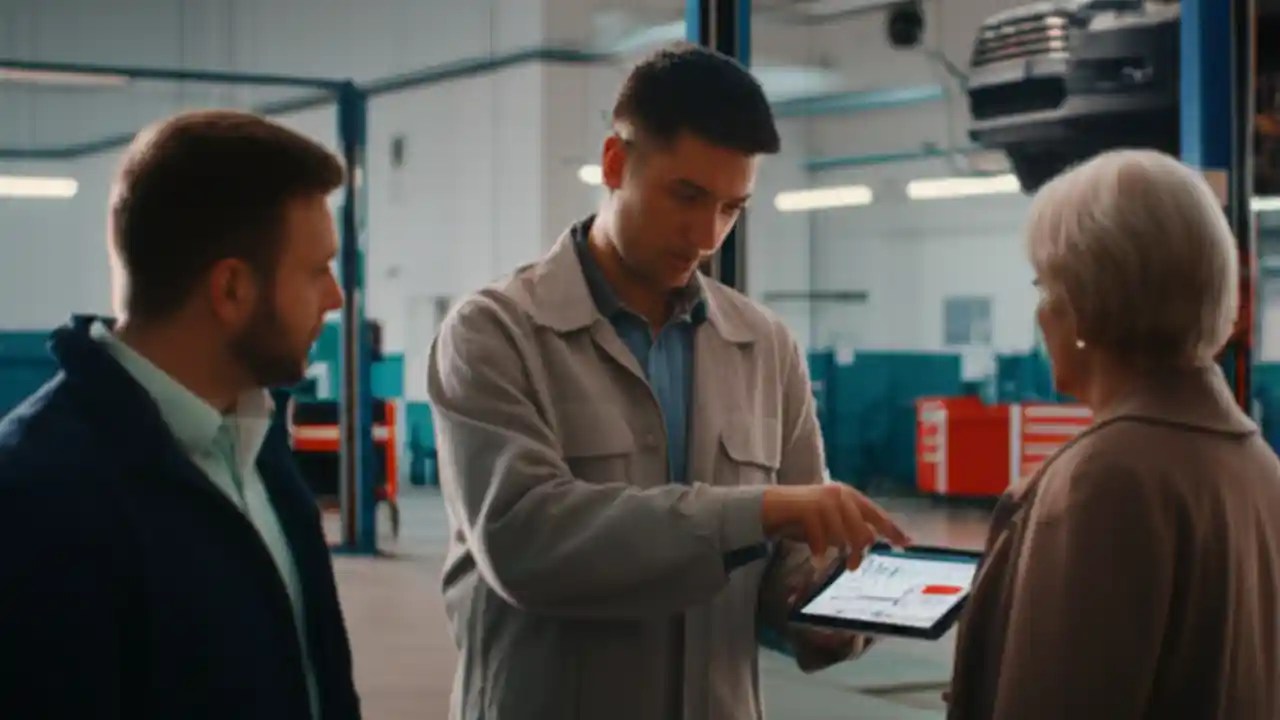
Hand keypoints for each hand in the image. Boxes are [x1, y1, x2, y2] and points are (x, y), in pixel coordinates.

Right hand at [762, 483, 908, 568]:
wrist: (773, 506)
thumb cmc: (803, 516)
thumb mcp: (831, 519)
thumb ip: (850, 526)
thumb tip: (871, 544)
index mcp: (850, 495)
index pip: (878, 515)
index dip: (892, 530)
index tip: (906, 544)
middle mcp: (841, 495)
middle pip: (863, 532)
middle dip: (859, 553)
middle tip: (852, 566)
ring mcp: (825, 500)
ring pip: (844, 538)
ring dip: (836, 553)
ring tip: (826, 560)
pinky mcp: (809, 508)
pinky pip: (822, 540)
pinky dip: (820, 552)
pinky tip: (816, 558)